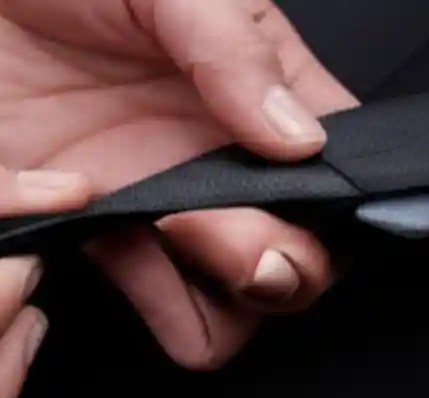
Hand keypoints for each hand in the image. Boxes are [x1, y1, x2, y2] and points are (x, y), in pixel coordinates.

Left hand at [0, 0, 359, 367]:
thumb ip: (234, 54)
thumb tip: (300, 139)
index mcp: (254, 87)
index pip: (335, 166)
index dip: (342, 205)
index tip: (314, 209)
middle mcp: (213, 154)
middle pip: (293, 248)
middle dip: (289, 266)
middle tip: (252, 245)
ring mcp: (153, 198)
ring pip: (229, 294)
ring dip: (230, 300)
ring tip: (192, 246)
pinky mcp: (86, 228)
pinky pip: (149, 296)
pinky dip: (165, 313)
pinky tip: (155, 290)